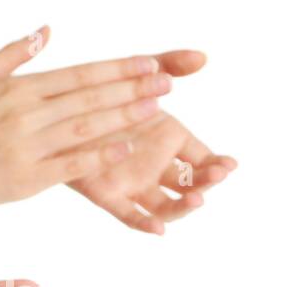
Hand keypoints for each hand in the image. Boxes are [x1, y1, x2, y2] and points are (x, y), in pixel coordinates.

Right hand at [0, 28, 173, 210]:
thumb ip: (14, 54)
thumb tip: (47, 30)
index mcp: (17, 88)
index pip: (79, 74)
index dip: (118, 69)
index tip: (150, 63)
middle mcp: (24, 113)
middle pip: (89, 97)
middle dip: (133, 89)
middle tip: (169, 83)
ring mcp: (25, 146)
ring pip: (85, 127)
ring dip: (124, 116)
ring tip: (157, 109)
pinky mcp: (23, 179)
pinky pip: (69, 164)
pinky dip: (99, 155)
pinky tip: (126, 147)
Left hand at [70, 51, 237, 233]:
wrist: (56, 110)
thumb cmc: (100, 91)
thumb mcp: (137, 74)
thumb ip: (170, 65)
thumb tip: (202, 57)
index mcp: (170, 140)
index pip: (203, 159)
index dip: (218, 165)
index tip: (230, 164)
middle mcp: (156, 165)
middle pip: (190, 184)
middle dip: (207, 182)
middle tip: (216, 176)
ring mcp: (134, 182)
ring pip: (166, 205)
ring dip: (184, 207)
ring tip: (197, 199)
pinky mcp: (109, 195)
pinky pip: (130, 216)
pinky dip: (145, 224)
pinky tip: (159, 229)